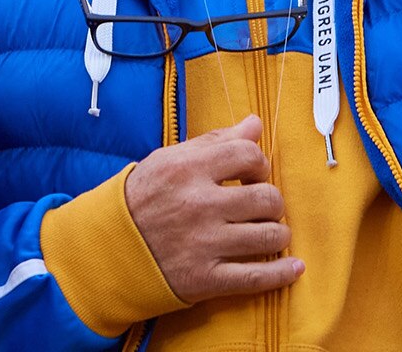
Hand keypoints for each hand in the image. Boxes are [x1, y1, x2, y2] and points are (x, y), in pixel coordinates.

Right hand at [124, 115, 301, 302]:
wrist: (108, 248)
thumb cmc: (142, 199)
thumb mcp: (169, 160)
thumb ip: (214, 142)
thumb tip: (254, 124)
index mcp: (187, 169)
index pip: (248, 155)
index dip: (258, 163)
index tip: (252, 174)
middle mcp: (198, 205)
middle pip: (266, 197)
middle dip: (271, 201)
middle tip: (260, 206)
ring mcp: (203, 244)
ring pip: (269, 236)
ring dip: (277, 234)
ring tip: (269, 232)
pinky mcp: (205, 278)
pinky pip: (257, 277)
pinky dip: (282, 273)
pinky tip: (293, 267)